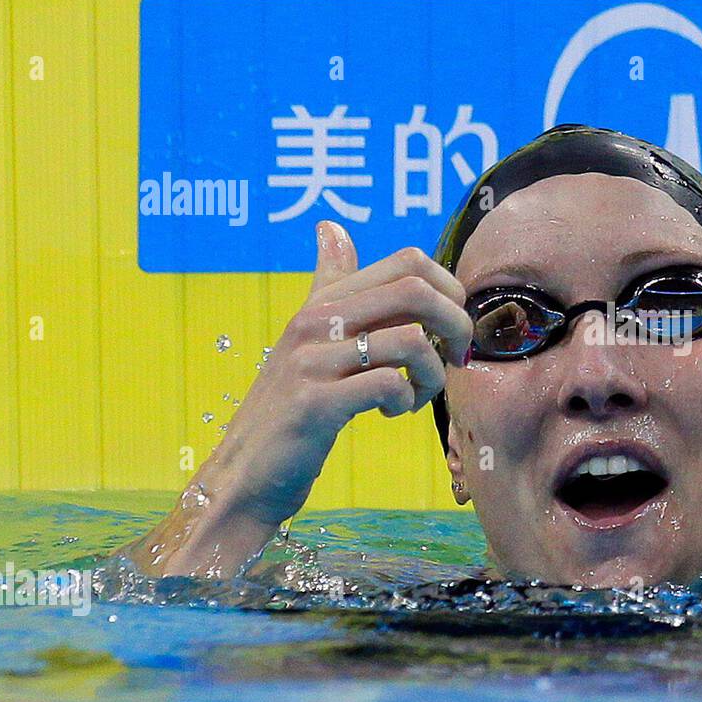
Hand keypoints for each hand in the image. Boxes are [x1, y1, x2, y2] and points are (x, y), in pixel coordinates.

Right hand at [217, 220, 471, 525]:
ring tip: (415, 396)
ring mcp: (312, 361)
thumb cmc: (290, 408)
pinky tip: (390, 412)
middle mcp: (315, 321)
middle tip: (453, 359)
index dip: (449, 290)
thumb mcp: (308, 340)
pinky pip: (389, 385)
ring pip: (411, 341)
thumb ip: (328, 284)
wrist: (245, 474)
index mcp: (323, 301)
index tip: (449, 328)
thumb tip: (331, 227)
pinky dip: (405, 401)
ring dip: (431, 375)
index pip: (408, 260)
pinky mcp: (315, 404)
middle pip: (417, 291)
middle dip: (456, 325)